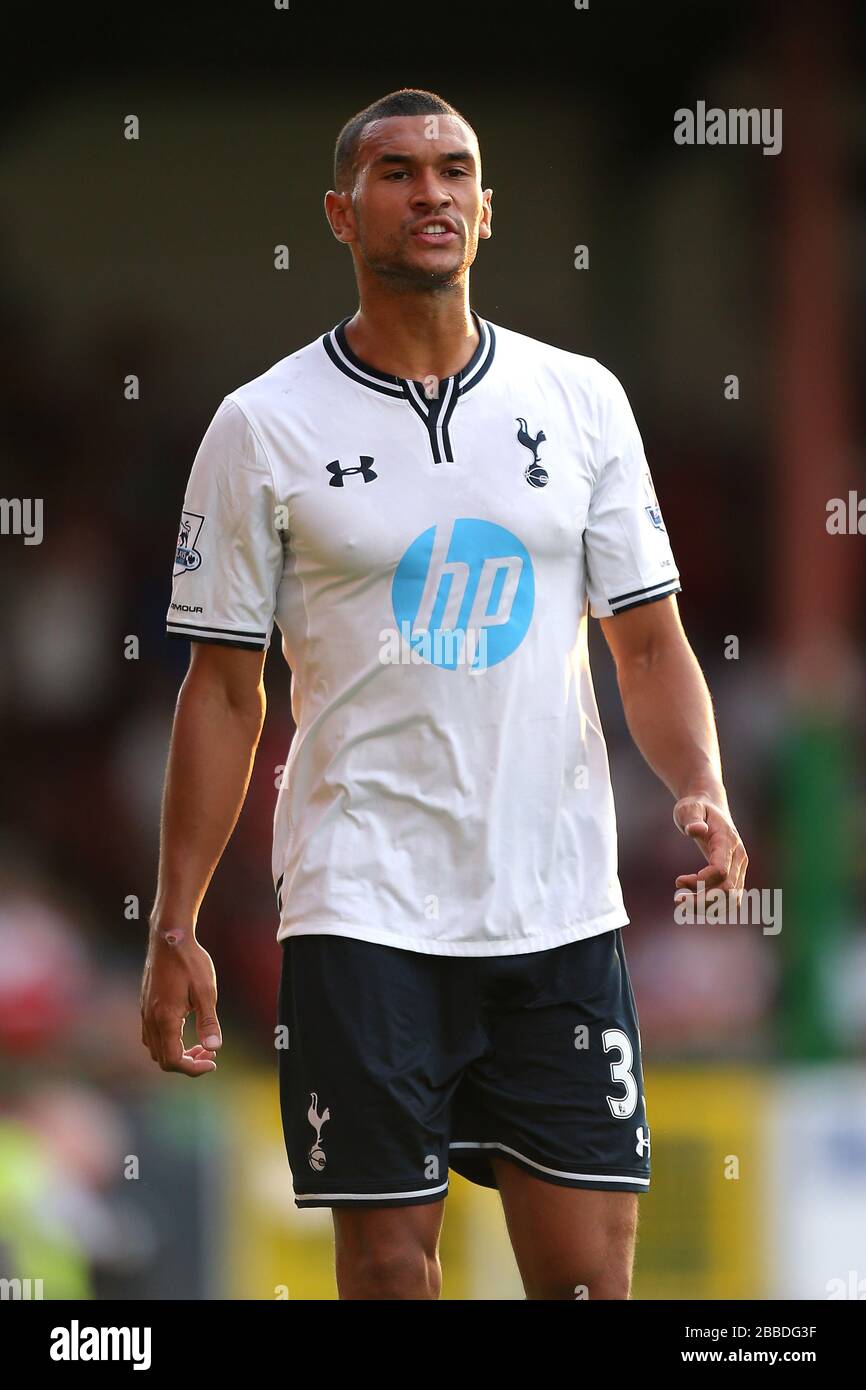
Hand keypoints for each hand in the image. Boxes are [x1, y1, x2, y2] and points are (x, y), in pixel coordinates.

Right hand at [141, 926, 222, 1075]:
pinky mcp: (145, 1004)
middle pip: (163, 1059)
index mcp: (165, 1019)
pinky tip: (184, 1030)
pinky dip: (167, 1042)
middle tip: (209, 1053)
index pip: (173, 1061)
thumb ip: (209, 1021)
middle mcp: (150, 1019)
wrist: (169, 938)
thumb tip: (214, 1047)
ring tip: (200, 1043)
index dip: (193, 1069)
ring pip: (155, 1049)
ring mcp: (145, 1012)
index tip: (213, 1061)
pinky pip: (151, 1035)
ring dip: (176, 1053)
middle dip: (187, 1063)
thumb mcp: (206, 991)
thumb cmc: (190, 961)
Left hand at [672, 795, 747, 906]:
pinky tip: (693, 899)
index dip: (701, 881)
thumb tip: (695, 829)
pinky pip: (731, 899)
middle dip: (702, 900)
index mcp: (727, 841)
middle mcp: (738, 857)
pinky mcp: (736, 875)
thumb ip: (691, 818)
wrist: (711, 807)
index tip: (678, 880)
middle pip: (728, 890)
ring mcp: (740, 868)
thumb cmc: (696, 808)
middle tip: (677, 900)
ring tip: (683, 902)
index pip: (720, 870)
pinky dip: (713, 906)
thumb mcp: (689, 808)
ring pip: (732, 899)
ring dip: (708, 907)